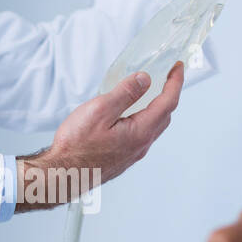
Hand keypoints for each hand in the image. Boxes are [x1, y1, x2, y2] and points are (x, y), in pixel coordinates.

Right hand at [16, 61, 183, 208]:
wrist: (63, 175)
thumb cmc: (77, 146)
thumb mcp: (100, 110)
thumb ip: (125, 93)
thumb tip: (145, 79)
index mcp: (140, 131)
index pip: (168, 102)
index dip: (175, 81)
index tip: (178, 66)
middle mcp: (141, 145)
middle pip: (165, 115)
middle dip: (169, 93)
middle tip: (167, 76)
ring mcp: (133, 153)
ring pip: (153, 126)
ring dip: (157, 107)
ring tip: (150, 92)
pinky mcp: (123, 158)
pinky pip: (142, 135)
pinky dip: (145, 119)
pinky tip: (131, 114)